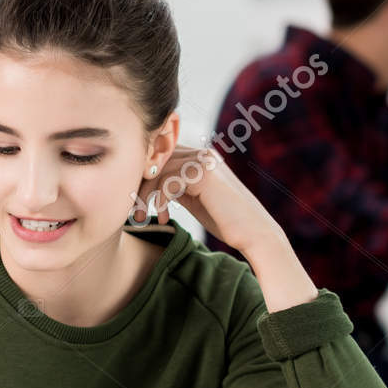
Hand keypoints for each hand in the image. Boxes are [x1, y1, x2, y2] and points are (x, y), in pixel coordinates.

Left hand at [132, 144, 281, 255]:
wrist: (253, 234)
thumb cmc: (226, 221)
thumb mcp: (195, 200)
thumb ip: (178, 187)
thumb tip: (152, 185)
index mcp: (201, 157)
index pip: (162, 157)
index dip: (144, 177)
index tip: (136, 202)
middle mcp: (203, 153)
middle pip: (157, 161)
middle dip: (140, 186)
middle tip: (134, 212)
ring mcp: (204, 161)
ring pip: (159, 171)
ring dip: (146, 196)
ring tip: (142, 218)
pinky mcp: (204, 174)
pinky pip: (168, 181)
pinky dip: (161, 200)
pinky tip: (164, 218)